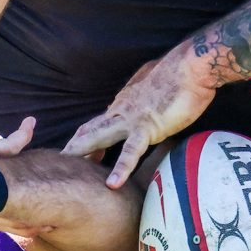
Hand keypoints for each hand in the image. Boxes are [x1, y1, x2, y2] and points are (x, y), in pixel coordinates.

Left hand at [0, 72, 35, 159]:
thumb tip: (10, 144)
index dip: (11, 150)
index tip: (25, 133)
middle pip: (2, 164)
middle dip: (18, 149)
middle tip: (30, 129)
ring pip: (7, 157)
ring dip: (23, 139)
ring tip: (30, 123)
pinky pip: (8, 147)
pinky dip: (22, 135)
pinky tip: (29, 122)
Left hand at [62, 45, 216, 187]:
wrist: (193, 65)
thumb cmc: (182, 71)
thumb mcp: (157, 81)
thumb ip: (147, 90)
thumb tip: (148, 90)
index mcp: (125, 101)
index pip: (100, 122)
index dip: (87, 137)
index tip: (78, 151)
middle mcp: (122, 109)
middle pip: (89, 130)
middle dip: (73, 147)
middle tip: (58, 164)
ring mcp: (131, 119)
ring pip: (98, 138)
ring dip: (81, 154)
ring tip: (67, 172)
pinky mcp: (147, 127)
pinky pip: (131, 151)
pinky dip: (121, 168)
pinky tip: (112, 184)